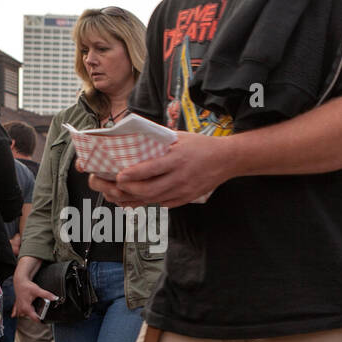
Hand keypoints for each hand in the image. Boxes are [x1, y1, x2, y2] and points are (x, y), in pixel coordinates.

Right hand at [13, 272, 55, 320]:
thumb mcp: (37, 290)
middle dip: (37, 315)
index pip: (34, 318)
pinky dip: (20, 312)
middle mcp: (21, 309)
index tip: (46, 321)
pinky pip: (18, 312)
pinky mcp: (18, 305)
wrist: (19, 281)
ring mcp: (19, 308)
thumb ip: (46, 295)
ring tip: (34, 309)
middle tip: (42, 312)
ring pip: (25, 315)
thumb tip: (54, 298)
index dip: (41, 320)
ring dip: (30, 314)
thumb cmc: (26, 286)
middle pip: (31, 316)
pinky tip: (16, 315)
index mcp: (26, 308)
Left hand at [88, 132, 230, 207]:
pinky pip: (164, 204)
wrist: (227, 160)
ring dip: (135, 199)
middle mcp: (181, 177)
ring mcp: (184, 190)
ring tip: (120, 194)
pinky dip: (148, 202)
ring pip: (155, 199)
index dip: (132, 175)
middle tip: (114, 185)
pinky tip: (137, 199)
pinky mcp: (187, 198)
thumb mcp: (179, 137)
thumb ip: (158, 140)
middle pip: (150, 190)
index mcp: (177, 158)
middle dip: (129, 190)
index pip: (151, 169)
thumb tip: (133, 138)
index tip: (118, 175)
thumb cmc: (201, 146)